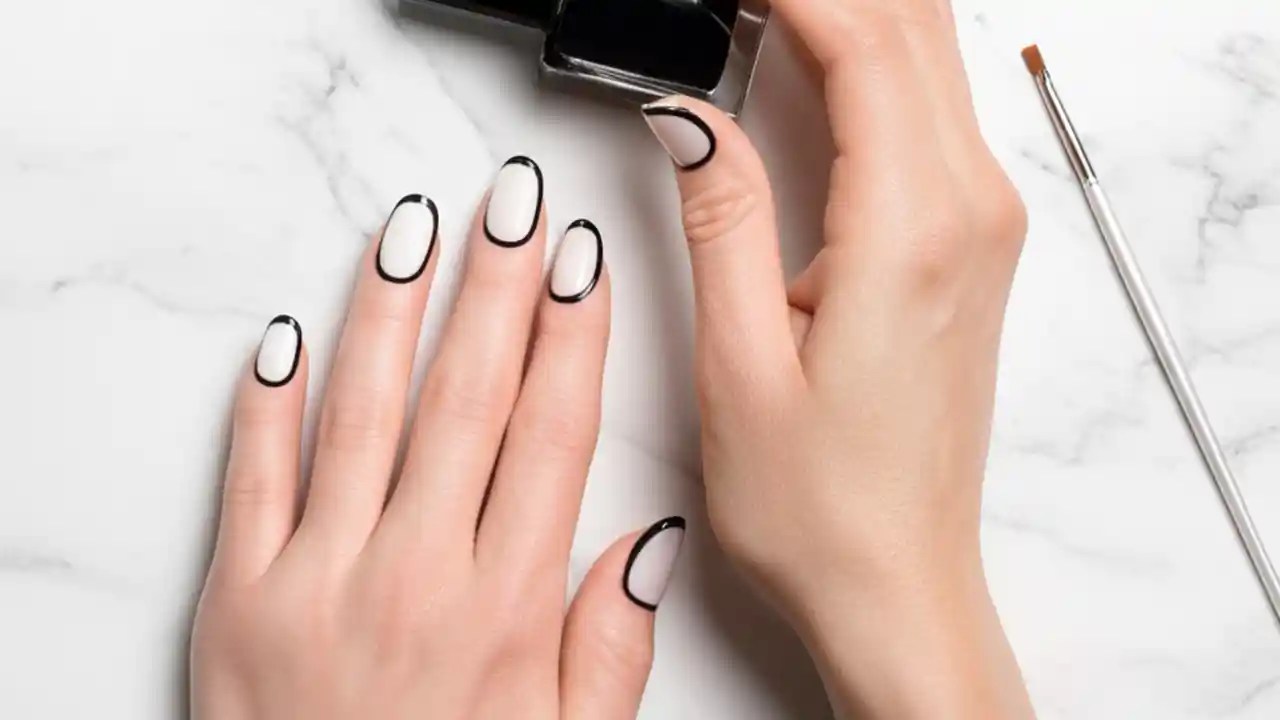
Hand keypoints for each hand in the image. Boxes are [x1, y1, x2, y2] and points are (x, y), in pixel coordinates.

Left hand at [191, 159, 684, 718]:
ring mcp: (320, 577)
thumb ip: (609, 647)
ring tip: (416, 231)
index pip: (551, 437)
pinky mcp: (240, 595)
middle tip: (512, 206)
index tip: (581, 264)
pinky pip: (254, 476)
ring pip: (362, 411)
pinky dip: (268, 400)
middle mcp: (417, 575)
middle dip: (497, 288)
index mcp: (507, 608)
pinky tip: (292, 335)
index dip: (572, 338)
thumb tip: (650, 543)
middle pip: (467, 399)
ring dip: (392, 311)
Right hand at [640, 1, 1032, 717]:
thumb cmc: (821, 504)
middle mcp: (971, 213)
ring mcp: (983, 226)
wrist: (898, 581)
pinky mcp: (970, 245)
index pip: (865, 44)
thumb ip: (720, 214)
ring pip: (928, 60)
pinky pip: (931, 112)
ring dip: (850, 18)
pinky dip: (871, 64)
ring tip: (759, 17)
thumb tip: (685, 113)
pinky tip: (810, 65)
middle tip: (736, 4)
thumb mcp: (739, 360)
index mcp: (912, 231)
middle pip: (913, 29)